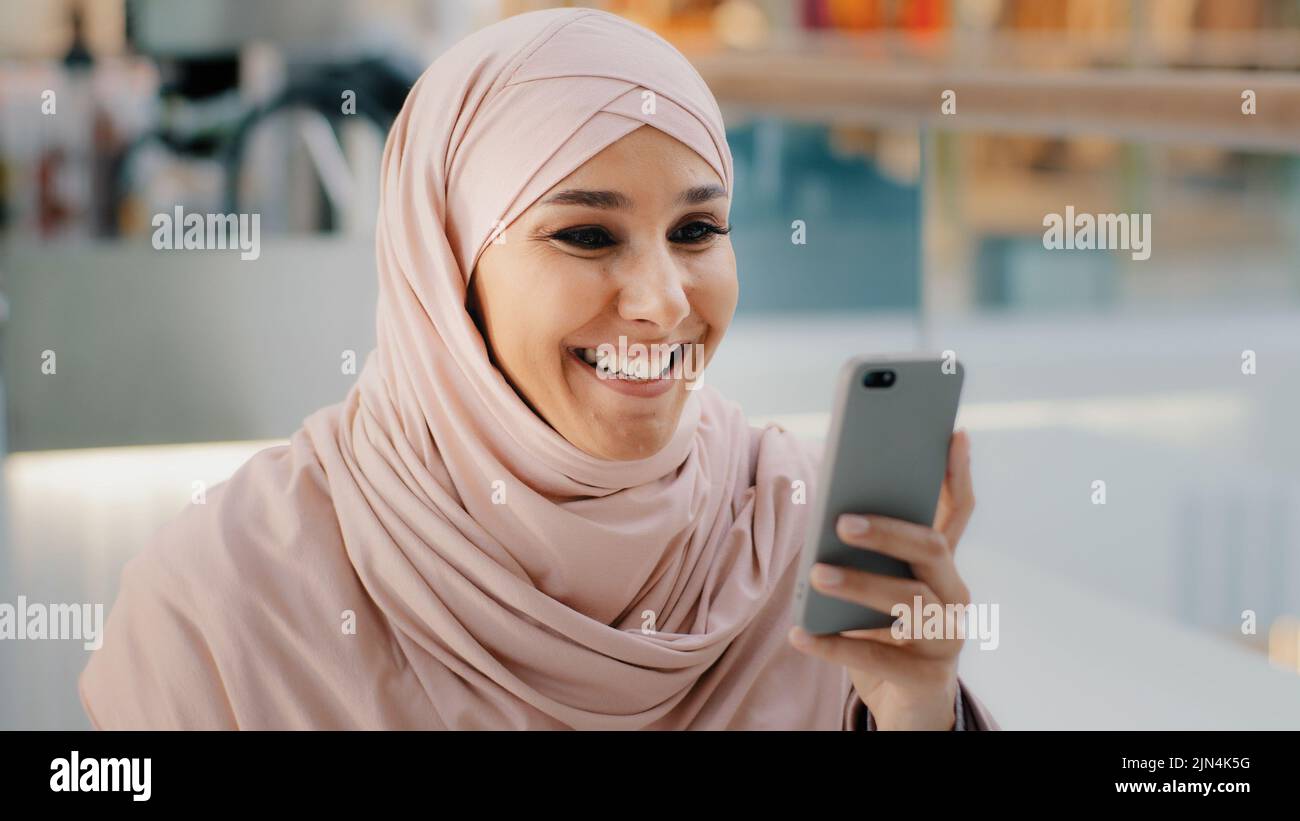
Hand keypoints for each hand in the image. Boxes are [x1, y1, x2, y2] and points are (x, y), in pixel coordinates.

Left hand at [788, 429, 975, 729]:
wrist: (906, 707)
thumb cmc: (882, 633)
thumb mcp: (877, 587)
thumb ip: (868, 552)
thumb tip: (830, 511)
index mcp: (942, 567)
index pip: (958, 511)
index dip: (957, 473)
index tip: (952, 432)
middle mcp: (953, 596)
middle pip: (933, 550)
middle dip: (889, 531)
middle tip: (842, 521)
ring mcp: (946, 638)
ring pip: (907, 602)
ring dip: (859, 584)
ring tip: (816, 573)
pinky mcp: (926, 677)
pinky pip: (879, 658)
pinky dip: (835, 645)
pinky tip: (799, 633)